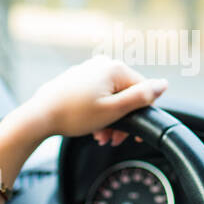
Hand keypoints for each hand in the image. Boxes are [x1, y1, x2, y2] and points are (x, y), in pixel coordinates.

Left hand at [23, 55, 168, 144]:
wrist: (39, 116)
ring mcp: (88, 70)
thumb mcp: (114, 110)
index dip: (141, 114)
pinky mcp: (77, 79)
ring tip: (101, 136)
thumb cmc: (74, 114)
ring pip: (110, 97)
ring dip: (110, 119)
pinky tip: (91, 127)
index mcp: (115, 68)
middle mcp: (102, 64)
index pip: (142, 90)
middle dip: (123, 120)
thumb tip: (164, 84)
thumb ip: (141, 97)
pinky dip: (98, 112)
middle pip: (125, 94)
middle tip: (113, 139)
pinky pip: (96, 95)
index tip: (133, 136)